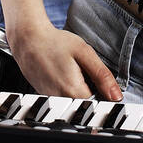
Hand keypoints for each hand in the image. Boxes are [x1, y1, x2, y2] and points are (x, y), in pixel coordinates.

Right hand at [7, 17, 121, 100]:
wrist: (26, 38)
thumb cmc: (53, 42)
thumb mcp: (84, 52)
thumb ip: (102, 75)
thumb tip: (116, 96)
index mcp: (74, 91)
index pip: (100, 104)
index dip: (103, 92)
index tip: (99, 80)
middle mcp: (61, 100)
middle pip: (86, 104)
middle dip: (90, 89)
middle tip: (82, 70)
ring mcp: (51, 99)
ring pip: (74, 101)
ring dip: (77, 89)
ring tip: (70, 70)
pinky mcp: (44, 96)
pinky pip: (62, 97)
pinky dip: (65, 87)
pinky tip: (61, 72)